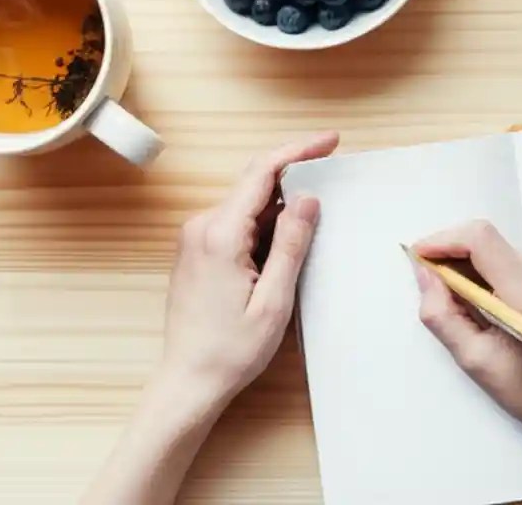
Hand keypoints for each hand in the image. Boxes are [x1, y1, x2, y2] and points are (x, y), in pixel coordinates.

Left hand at [160, 131, 338, 408]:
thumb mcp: (275, 300)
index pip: (262, 172)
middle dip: (295, 180)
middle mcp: (202, 227)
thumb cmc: (231, 350)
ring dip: (279, 212)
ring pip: (247, 206)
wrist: (188, 380)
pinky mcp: (195, 251)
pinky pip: (235, 224)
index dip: (299, 150)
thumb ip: (292, 244)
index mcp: (221, 234)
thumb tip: (308, 198)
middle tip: (333, 184)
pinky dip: (263, 228)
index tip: (331, 141)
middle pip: (254, 184)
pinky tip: (281, 253)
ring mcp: (194, 238)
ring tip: (306, 241)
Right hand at [411, 221, 521, 456]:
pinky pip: (518, 264)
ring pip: (502, 253)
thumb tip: (424, 273)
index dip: (442, 241)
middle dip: (454, 258)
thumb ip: (442, 314)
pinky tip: (495, 310)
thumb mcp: (476, 361)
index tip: (419, 258)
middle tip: (438, 291)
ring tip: (471, 311)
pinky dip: (496, 277)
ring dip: (475, 270)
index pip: (480, 239)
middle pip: (489, 243)